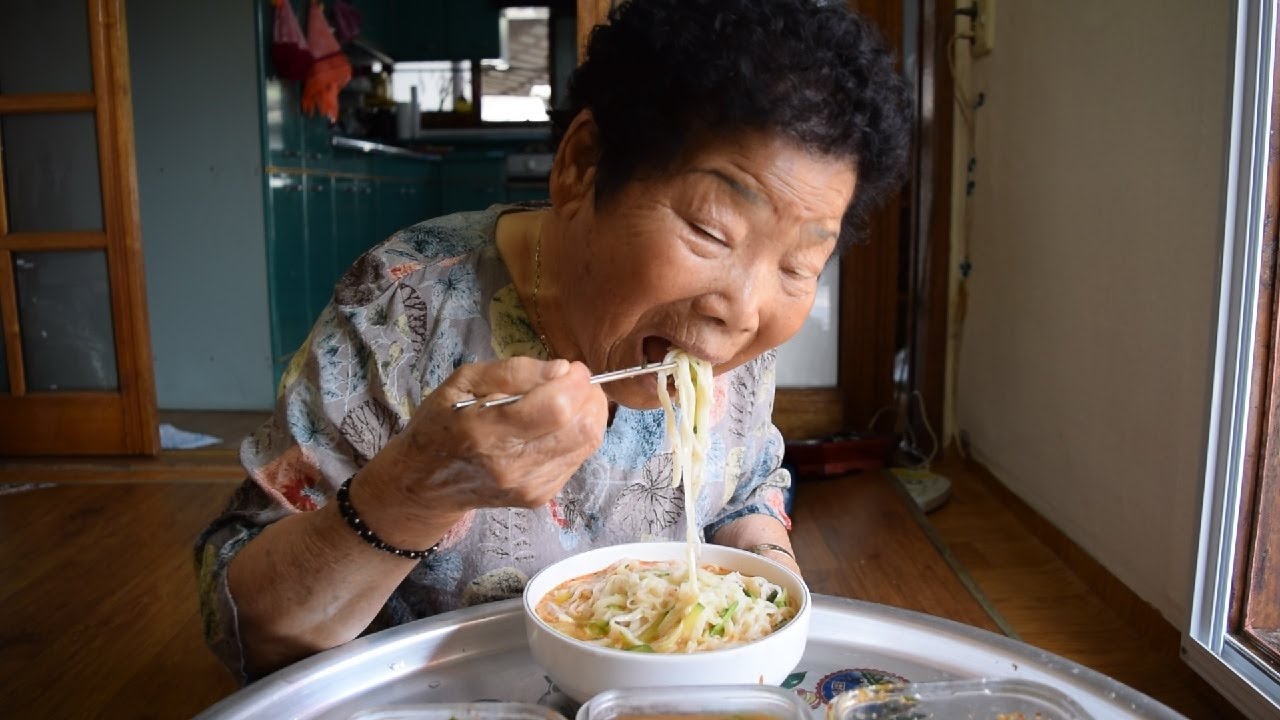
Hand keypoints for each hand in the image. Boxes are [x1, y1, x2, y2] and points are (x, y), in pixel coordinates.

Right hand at [357, 357, 608, 540]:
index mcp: (486, 432)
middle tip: (574, 381)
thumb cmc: (442, 423)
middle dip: (589, 395)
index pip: (556, 408)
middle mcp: (512, 465)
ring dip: (589, 414)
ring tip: (569, 400)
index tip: (570, 367)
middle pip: (581, 428)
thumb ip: (513, 372)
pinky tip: (558, 426)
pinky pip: (579, 458)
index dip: (576, 382)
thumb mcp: (463, 381)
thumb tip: (561, 370)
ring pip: (587, 443)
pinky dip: (578, 435)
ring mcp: (529, 486)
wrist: (426, 483)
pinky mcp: (540, 496)